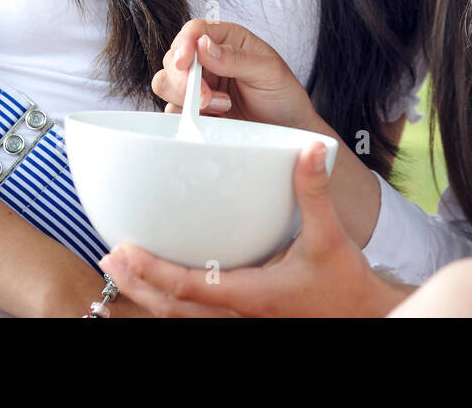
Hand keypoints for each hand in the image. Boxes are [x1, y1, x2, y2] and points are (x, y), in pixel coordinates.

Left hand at [98, 142, 411, 316]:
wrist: (364, 316)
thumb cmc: (345, 285)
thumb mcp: (330, 235)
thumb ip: (313, 191)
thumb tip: (310, 149)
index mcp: (251, 295)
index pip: (188, 287)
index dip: (152, 271)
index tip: (124, 251)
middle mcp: (237, 315)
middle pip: (171, 309)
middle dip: (136, 285)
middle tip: (108, 259)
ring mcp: (238, 322)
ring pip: (180, 318)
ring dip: (148, 295)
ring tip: (122, 270)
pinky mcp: (244, 321)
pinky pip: (196, 318)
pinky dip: (171, 302)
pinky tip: (159, 285)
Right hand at [151, 19, 316, 130]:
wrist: (287, 129)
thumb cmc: (283, 94)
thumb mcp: (268, 71)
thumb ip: (235, 58)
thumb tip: (202, 46)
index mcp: (227, 39)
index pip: (194, 30)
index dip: (184, 44)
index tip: (184, 63)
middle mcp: (208, 58)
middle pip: (173, 58)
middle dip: (184, 80)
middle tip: (207, 98)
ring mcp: (198, 84)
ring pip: (166, 82)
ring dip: (185, 98)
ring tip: (221, 107)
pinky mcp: (194, 109)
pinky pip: (172, 109)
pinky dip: (185, 116)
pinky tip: (213, 119)